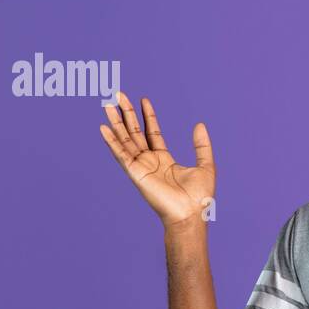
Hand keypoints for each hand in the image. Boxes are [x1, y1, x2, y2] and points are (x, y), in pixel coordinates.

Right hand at [99, 92, 215, 228]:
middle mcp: (150, 161)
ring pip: (125, 139)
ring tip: (108, 104)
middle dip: (127, 114)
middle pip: (135, 132)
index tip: (143, 99)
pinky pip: (121, 154)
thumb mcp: (205, 165)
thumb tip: (199, 124)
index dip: (148, 116)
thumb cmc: (199, 197)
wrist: (191, 214)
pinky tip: (103, 128)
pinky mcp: (135, 173)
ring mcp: (141, 167)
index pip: (152, 133)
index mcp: (164, 160)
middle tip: (119, 94)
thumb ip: (201, 145)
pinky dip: (112, 141)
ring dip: (116, 122)